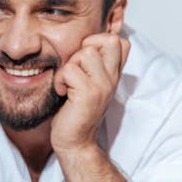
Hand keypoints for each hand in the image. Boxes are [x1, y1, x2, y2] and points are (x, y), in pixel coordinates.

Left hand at [51, 33, 129, 153]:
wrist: (74, 141)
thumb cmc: (74, 111)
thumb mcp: (87, 84)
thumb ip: (90, 65)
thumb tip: (81, 42)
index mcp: (113, 74)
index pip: (121, 41)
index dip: (100, 40)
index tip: (84, 59)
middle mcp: (113, 78)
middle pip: (111, 40)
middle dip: (86, 47)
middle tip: (76, 68)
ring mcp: (103, 86)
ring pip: (86, 53)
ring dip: (70, 65)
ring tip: (68, 82)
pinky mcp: (89, 94)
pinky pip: (70, 70)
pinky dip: (60, 79)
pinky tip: (62, 93)